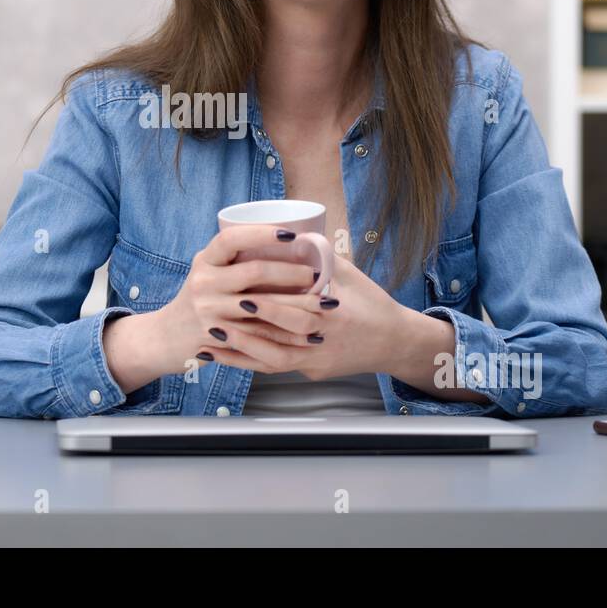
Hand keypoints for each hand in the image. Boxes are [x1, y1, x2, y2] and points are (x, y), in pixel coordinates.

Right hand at [150, 224, 327, 374]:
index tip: (291, 233)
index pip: (231, 239)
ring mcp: (209, 311)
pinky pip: (259, 336)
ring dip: (298, 306)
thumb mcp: (208, 271)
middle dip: (290, 272)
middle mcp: (204, 283)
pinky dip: (288, 335)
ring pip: (262, 307)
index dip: (261, 234)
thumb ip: (234, 259)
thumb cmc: (199, 298)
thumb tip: (285, 240)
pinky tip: (309, 334)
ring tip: (325, 303)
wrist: (166, 337)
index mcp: (205, 261)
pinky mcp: (216, 338)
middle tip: (316, 274)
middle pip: (253, 272)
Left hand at [197, 252, 413, 378]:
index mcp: (334, 315)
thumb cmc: (372, 304)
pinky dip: (248, 363)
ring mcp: (317, 361)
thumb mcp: (349, 274)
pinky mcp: (312, 372)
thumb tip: (292, 235)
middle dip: (245, 330)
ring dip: (240, 352)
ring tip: (211, 340)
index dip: (268, 306)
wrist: (395, 342)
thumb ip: (320, 256)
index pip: (297, 311)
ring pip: (273, 361)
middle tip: (215, 318)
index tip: (241, 296)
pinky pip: (276, 369)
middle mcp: (323, 342)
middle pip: (279, 339)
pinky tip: (225, 357)